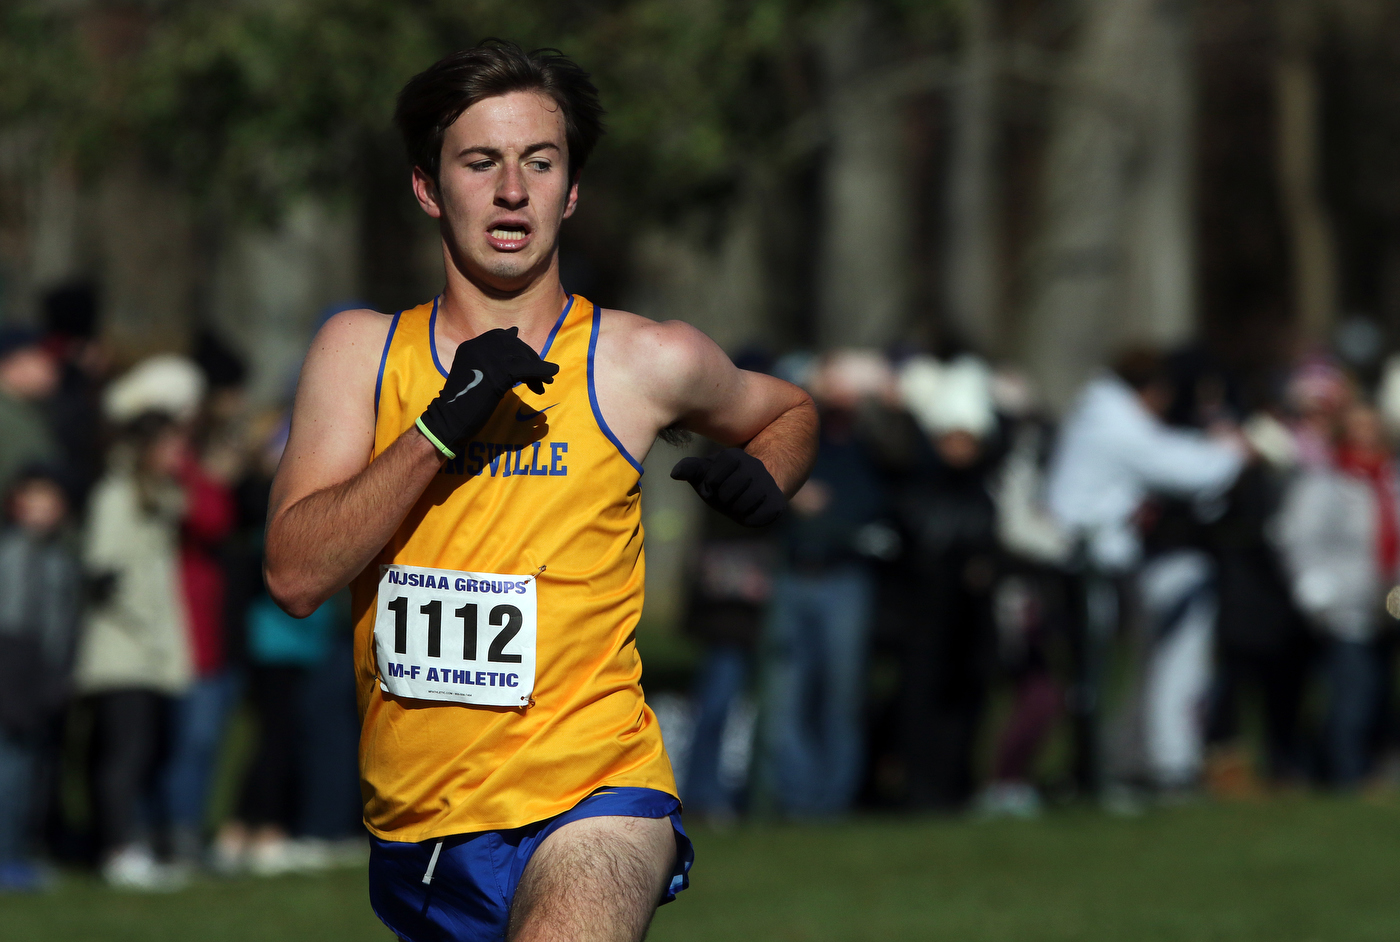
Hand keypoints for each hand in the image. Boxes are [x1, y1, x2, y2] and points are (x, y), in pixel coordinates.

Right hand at [418, 327, 558, 455]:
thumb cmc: (464, 401)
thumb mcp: (477, 373)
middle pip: (514, 345)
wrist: (449, 420)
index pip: (501, 337)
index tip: (529, 361)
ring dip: (538, 368)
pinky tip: (551, 376)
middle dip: (531, 359)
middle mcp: (479, 346)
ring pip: (521, 356)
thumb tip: (514, 334)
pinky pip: (526, 368)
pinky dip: (542, 371)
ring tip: (546, 382)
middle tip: (542, 376)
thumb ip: (492, 358)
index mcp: (472, 345)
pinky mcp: (497, 373)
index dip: (519, 348)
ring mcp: (487, 359)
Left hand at [670, 448, 784, 526]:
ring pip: (741, 507)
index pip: (712, 481)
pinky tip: (753, 508)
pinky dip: (749, 519)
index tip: (716, 485)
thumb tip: (674, 473)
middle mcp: (754, 466)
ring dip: (736, 510)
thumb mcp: (707, 473)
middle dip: (724, 500)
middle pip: (726, 495)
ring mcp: (767, 484)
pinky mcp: (777, 503)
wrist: (761, 487)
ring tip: (741, 501)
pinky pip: (754, 519)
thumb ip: (691, 470)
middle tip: (731, 495)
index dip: (710, 487)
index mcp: (734, 456)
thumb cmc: (726, 481)